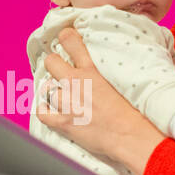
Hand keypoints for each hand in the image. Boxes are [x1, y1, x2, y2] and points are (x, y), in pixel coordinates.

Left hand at [37, 27, 165, 174]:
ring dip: (52, 91)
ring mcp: (67, 102)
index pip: (70, 40)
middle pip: (51, 61)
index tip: (64, 40)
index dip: (65, 39)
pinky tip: (52, 112)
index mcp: (92, 69)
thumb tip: (97, 65)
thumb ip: (104, 70)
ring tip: (62, 97)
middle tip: (61, 73)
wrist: (130, 135)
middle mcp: (76, 82)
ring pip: (45, 87)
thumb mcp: (120, 80)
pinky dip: (45, 111)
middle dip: (54, 65)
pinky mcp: (62, 122)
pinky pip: (41, 112)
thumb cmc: (132, 111)